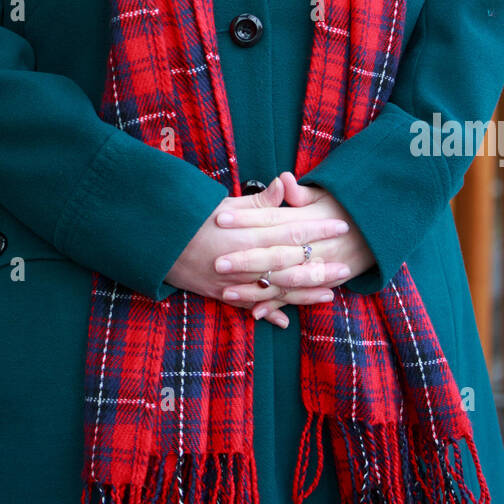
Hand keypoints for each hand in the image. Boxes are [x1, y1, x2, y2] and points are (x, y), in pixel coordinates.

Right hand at [165, 176, 351, 329]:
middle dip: (319, 266)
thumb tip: (285, 183)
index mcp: (247, 235)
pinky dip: (269, 313)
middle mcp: (244, 261)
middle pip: (289, 265)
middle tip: (348, 265)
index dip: (317, 229)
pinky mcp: (221, 295)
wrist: (155, 244)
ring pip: (276, 291)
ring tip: (331, 293)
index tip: (342, 225)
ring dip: (304, 294)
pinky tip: (288, 321)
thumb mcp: (224, 205)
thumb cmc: (191, 219)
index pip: (291, 231)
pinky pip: (251, 307)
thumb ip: (258, 202)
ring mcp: (234, 282)